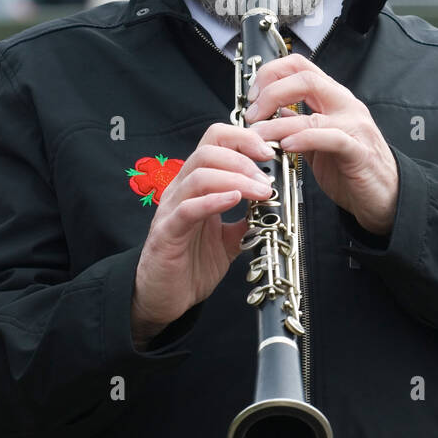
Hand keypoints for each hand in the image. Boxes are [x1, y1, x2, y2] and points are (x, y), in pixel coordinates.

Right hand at [131, 121, 276, 341]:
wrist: (163, 298)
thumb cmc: (191, 263)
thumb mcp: (229, 238)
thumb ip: (247, 219)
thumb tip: (274, 206)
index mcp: (196, 185)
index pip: (215, 141)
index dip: (244, 139)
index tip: (270, 153)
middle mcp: (181, 190)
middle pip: (208, 150)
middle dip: (244, 159)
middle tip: (267, 180)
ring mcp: (171, 209)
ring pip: (200, 175)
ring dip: (236, 179)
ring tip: (260, 193)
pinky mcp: (167, 233)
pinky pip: (188, 209)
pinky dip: (214, 200)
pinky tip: (234, 201)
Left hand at [244, 53, 399, 235]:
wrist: (385, 196)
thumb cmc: (352, 168)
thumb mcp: (319, 139)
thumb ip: (298, 122)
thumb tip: (272, 111)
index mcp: (333, 97)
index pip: (299, 66)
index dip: (270, 75)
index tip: (252, 97)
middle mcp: (344, 105)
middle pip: (304, 78)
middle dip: (270, 93)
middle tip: (251, 116)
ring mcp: (354, 126)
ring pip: (311, 111)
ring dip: (276, 124)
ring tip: (258, 136)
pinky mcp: (358, 150)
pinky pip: (329, 138)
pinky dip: (303, 139)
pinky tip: (286, 147)